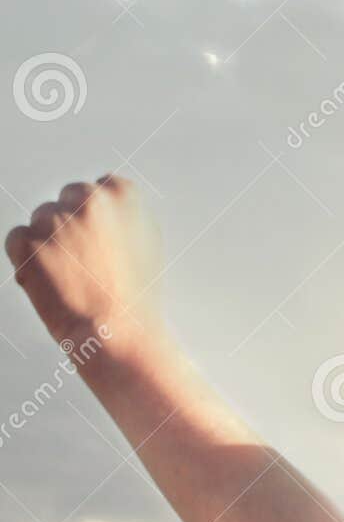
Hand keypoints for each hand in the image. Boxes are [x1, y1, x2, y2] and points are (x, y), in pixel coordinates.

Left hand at [5, 176, 165, 354]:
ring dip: (49, 243)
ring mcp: (54, 220)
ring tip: (74, 277)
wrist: (118, 333)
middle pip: (66, 200)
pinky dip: (27, 258)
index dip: (99, 218)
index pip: (100, 188)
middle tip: (86, 261)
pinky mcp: (27, 241)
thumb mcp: (148, 242)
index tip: (104, 240)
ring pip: (40, 220)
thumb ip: (124, 215)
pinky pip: (17, 239)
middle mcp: (88, 199)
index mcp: (123, 193)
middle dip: (70, 225)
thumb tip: (104, 205)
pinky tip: (52, 281)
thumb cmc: (137, 296)